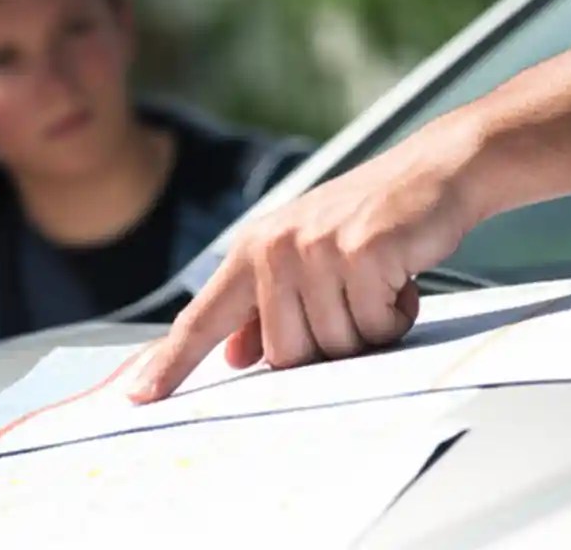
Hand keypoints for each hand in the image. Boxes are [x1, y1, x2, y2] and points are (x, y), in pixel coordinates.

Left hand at [128, 113, 486, 402]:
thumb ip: (266, 306)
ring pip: (335, 347)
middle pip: (285, 356)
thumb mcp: (306, 256)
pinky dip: (397, 314)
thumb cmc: (368, 220)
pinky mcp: (362, 253)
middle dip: (329, 343)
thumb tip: (235, 356)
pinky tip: (401, 276)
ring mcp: (318, 250)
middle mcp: (276, 249)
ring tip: (379, 282)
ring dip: (368, 329)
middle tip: (354, 298)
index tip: (138, 396)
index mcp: (253, 250)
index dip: (170, 361)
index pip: (203, 317)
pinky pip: (376, 327)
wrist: (432, 173)